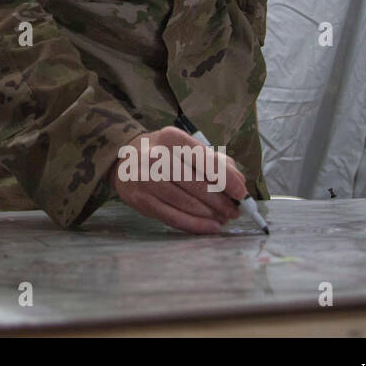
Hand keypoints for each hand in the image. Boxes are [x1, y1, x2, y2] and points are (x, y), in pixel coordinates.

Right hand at [106, 127, 248, 232]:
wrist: (124, 160)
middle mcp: (155, 156)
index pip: (204, 160)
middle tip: (235, 211)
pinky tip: (211, 227)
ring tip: (224, 218)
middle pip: (197, 184)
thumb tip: (239, 183)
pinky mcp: (140, 201)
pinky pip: (174, 218)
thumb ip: (215, 162)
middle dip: (221, 201)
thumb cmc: (164, 154)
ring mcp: (145, 179)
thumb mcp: (186, 147)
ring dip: (211, 214)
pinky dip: (196, 225)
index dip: (226, 179)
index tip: (241, 193)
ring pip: (187, 203)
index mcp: (170, 138)